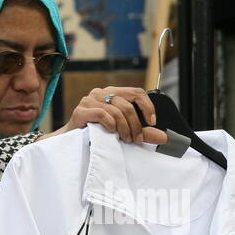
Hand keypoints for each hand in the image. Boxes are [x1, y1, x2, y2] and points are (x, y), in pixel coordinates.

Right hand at [38, 87, 167, 144]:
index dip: (147, 106)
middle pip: (127, 104)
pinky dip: (110, 125)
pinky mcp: (81, 110)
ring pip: (116, 110)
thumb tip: (163, 137)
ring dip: (124, 128)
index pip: (136, 92)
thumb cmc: (97, 134)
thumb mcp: (124, 132)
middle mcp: (101, 93)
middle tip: (135, 140)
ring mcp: (90, 99)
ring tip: (124, 140)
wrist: (71, 142)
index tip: (152, 122)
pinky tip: (110, 133)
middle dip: (135, 125)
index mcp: (112, 93)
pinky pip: (102, 114)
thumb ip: (143, 132)